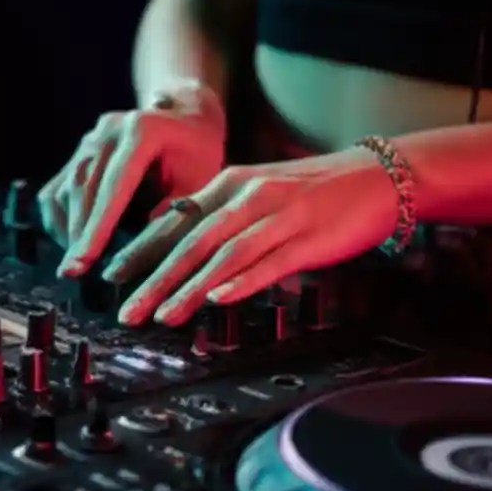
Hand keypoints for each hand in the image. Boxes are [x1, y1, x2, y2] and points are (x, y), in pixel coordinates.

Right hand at [37, 82, 226, 275]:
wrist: (184, 113)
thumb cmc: (198, 152)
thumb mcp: (202, 181)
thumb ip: (176, 211)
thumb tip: (143, 248)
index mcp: (143, 130)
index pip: (114, 184)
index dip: (97, 225)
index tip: (84, 260)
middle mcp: (109, 129)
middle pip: (83, 187)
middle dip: (77, 233)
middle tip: (74, 272)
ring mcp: (89, 138)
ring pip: (65, 190)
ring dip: (68, 228)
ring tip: (78, 261)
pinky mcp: (77, 152)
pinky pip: (57, 189)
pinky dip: (60, 219)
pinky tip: (73, 242)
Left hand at [100, 147, 398, 325]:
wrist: (380, 175)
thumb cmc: (314, 190)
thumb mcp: (256, 191)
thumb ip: (216, 213)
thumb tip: (170, 234)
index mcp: (229, 184)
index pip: (174, 221)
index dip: (141, 251)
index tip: (111, 276)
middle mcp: (248, 196)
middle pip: (190, 242)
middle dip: (153, 279)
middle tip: (127, 310)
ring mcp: (278, 217)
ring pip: (223, 256)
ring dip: (189, 288)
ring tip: (162, 315)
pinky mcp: (307, 238)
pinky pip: (268, 263)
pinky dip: (240, 282)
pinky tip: (217, 300)